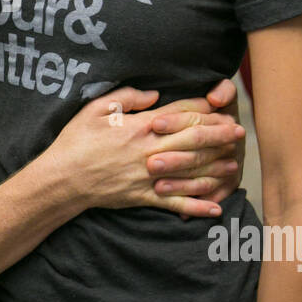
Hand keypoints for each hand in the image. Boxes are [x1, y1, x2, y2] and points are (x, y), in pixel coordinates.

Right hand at [46, 86, 244, 219]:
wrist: (62, 179)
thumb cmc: (76, 141)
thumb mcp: (95, 109)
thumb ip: (126, 97)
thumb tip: (154, 93)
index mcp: (139, 126)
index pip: (179, 114)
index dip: (203, 109)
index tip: (221, 105)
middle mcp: (148, 151)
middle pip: (193, 140)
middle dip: (219, 135)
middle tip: (239, 133)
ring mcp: (148, 176)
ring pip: (190, 172)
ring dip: (216, 168)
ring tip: (235, 164)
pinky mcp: (144, 197)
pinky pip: (175, 203)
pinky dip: (196, 207)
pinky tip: (216, 208)